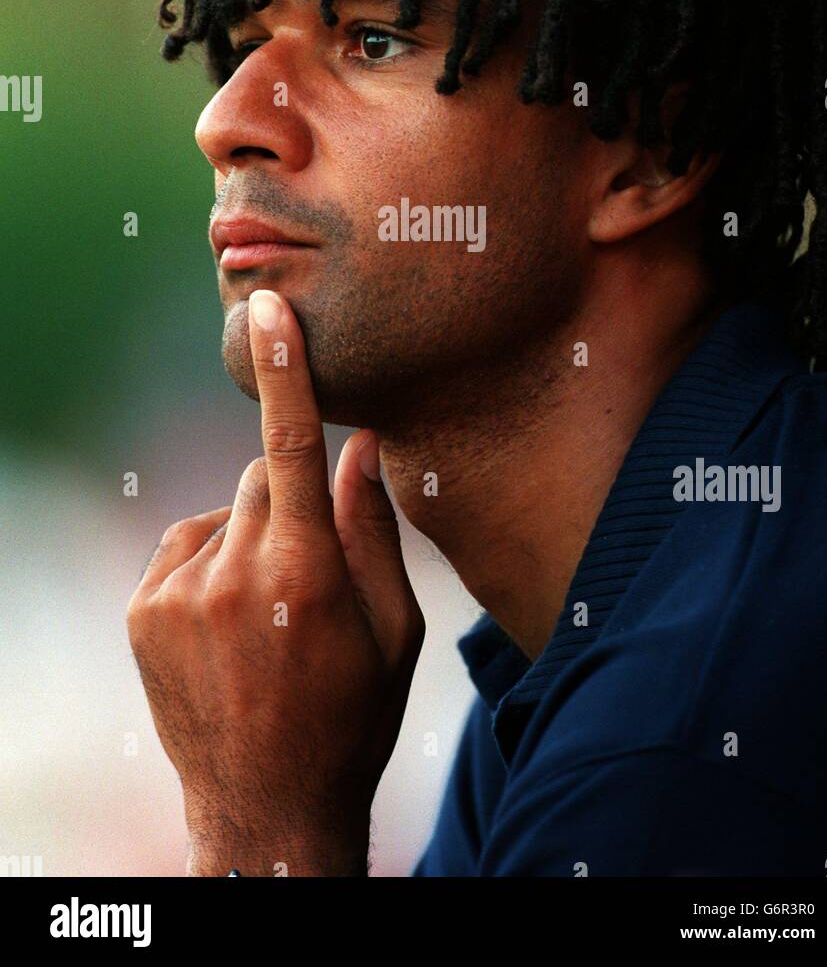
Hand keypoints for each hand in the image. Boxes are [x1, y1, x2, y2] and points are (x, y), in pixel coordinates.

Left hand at [126, 289, 424, 875]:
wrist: (266, 808)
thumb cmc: (352, 716)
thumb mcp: (395, 630)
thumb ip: (374, 527)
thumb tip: (363, 444)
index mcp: (308, 572)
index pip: (291, 445)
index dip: (283, 368)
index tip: (266, 307)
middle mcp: (234, 573)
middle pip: (260, 477)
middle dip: (288, 502)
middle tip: (309, 574)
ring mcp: (179, 593)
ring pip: (223, 513)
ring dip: (247, 537)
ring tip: (266, 616)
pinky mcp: (143, 611)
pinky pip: (183, 547)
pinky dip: (208, 564)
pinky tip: (228, 625)